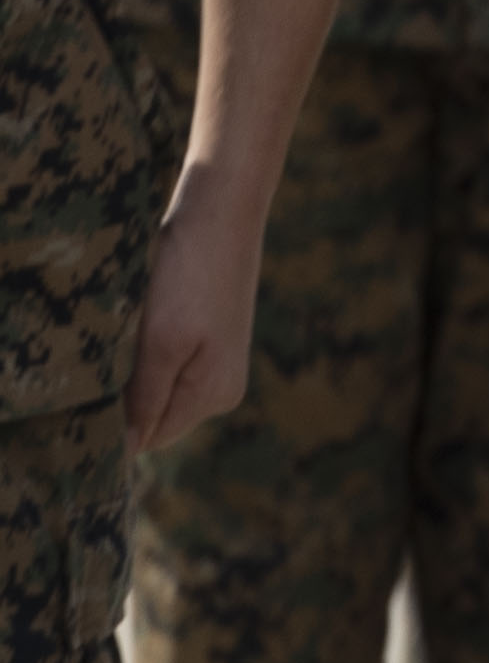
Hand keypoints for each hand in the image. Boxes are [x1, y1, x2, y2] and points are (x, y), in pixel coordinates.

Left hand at [127, 172, 271, 453]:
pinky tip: (141, 326)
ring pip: (157, 392)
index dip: (115, 423)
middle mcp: (223, 388)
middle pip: (154, 417)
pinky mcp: (212, 340)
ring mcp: (220, 364)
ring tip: (128, 337)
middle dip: (125, 398)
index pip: (149, 437)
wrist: (221, 211)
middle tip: (108, 357)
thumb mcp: (160, 342)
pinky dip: (145, 356)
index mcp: (214, 395)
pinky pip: (167, 368)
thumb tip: (128, 450)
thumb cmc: (191, 275)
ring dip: (133, 375)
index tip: (91, 390)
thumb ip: (144, 399)